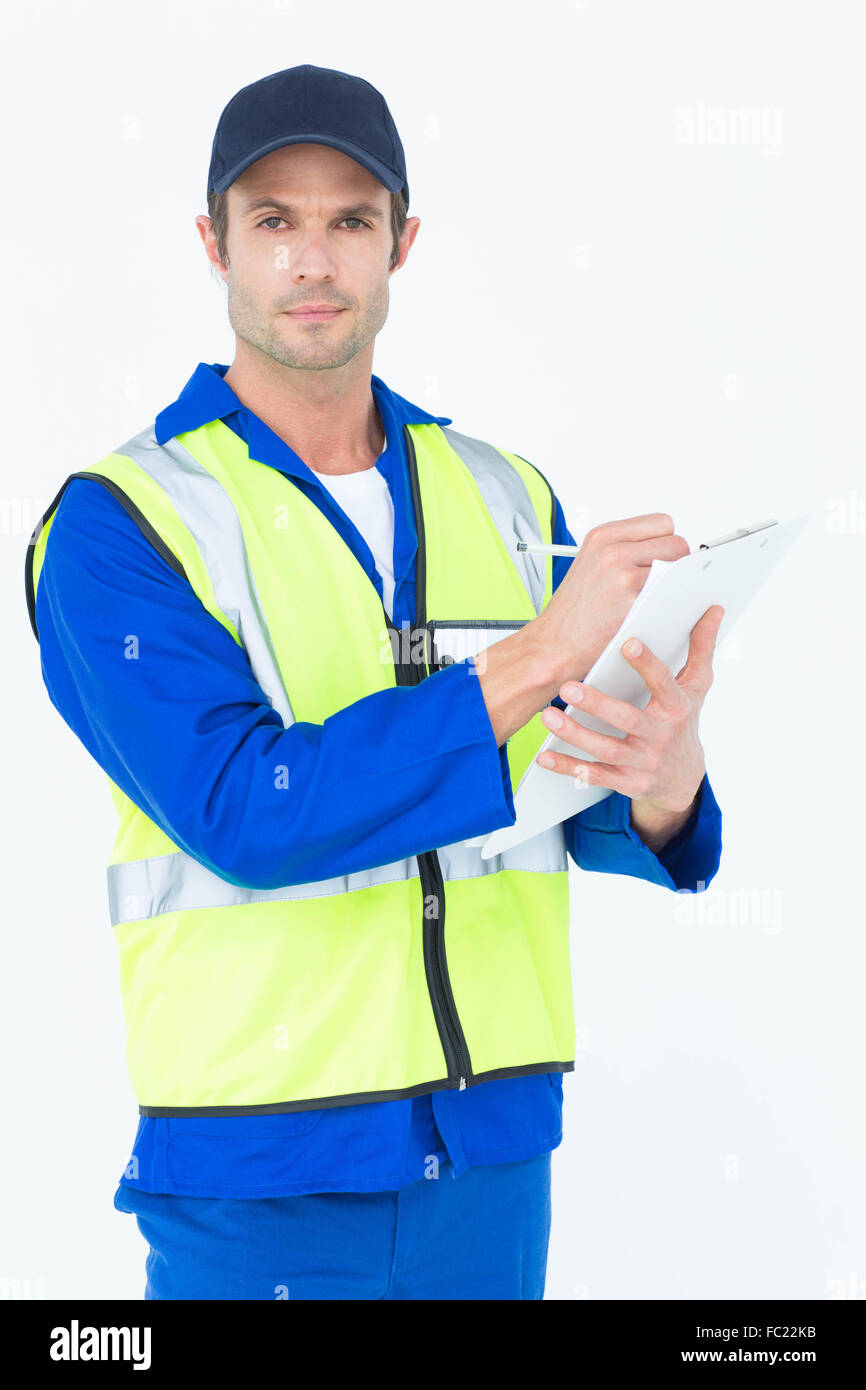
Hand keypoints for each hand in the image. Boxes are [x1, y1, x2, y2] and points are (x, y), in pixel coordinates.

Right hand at [532, 514, 690, 683]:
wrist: (554, 644)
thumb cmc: (573, 611)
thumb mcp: (591, 563)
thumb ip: (627, 549)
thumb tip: (666, 548)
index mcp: (604, 536)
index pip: (662, 523)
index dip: (665, 542)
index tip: (659, 558)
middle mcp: (613, 552)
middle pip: (676, 544)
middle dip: (673, 564)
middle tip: (656, 583)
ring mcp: (624, 577)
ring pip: (679, 571)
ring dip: (673, 585)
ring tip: (652, 599)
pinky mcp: (634, 602)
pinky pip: (673, 597)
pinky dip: (669, 605)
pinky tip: (652, 613)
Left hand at [535, 605, 724, 819]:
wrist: (683, 778)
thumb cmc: (682, 724)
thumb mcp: (695, 688)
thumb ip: (700, 648)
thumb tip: (713, 610)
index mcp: (676, 708)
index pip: (663, 684)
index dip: (647, 664)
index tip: (628, 644)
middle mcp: (660, 736)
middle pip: (628, 720)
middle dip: (597, 704)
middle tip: (569, 687)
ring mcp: (643, 761)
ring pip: (607, 749)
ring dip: (575, 734)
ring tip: (550, 715)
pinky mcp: (626, 781)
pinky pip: (595, 775)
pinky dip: (568, 767)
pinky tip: (545, 757)